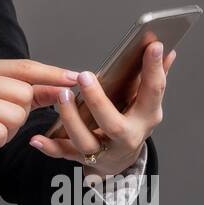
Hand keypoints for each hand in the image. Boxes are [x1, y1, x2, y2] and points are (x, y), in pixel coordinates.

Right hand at [0, 58, 79, 185]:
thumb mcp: (6, 106)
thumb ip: (34, 94)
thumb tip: (65, 86)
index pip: (26, 68)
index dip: (52, 74)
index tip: (76, 77)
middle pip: (24, 94)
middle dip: (19, 115)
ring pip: (15, 115)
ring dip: (8, 130)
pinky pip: (1, 132)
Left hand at [28, 41, 176, 176]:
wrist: (122, 159)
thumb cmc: (133, 121)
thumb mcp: (146, 101)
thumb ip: (155, 76)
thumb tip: (167, 49)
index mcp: (147, 117)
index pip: (153, 92)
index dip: (155, 69)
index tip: (154, 45)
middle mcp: (128, 137)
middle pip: (114, 124)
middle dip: (98, 101)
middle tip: (84, 76)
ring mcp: (105, 151)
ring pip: (85, 140)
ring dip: (71, 119)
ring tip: (61, 95)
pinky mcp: (84, 158)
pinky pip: (65, 155)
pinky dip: (50, 147)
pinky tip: (36, 138)